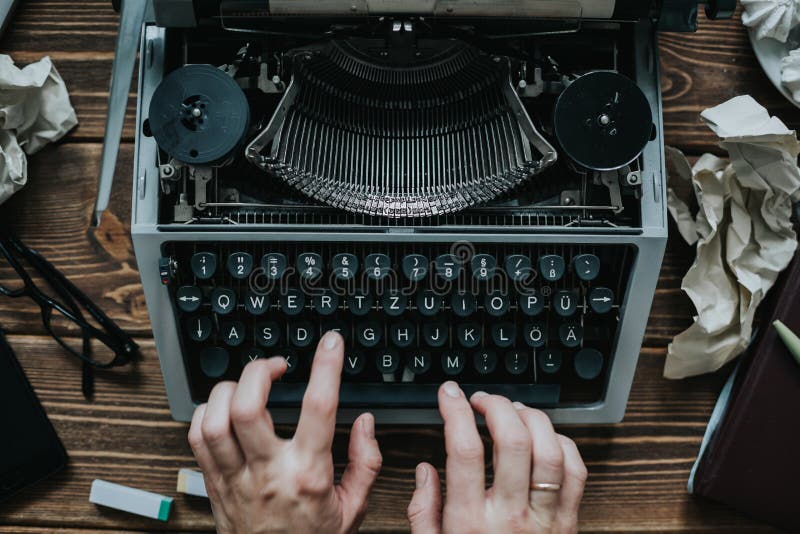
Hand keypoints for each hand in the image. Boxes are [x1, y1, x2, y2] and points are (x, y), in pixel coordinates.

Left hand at [188, 331, 381, 533]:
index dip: (326, 368)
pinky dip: (206, 413)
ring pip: (215, 420)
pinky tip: (225, 409)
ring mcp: (235, 478)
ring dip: (230, 389)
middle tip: (276, 366)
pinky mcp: (214, 484)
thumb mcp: (354, 508)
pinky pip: (197, 439)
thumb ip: (366, 462)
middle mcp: (268, 473)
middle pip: (248, 407)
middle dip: (260, 371)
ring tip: (248, 384)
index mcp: (307, 475)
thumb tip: (365, 423)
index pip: (319, 408)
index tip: (331, 344)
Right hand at [407, 382, 586, 533]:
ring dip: (530, 418)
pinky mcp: (569, 524)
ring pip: (549, 450)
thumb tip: (424, 470)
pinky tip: (543, 437)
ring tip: (512, 411)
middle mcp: (510, 516)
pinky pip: (576, 472)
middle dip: (496, 405)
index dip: (456, 411)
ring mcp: (545, 519)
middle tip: (482, 399)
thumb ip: (422, 513)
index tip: (450, 394)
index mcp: (470, 522)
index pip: (464, 450)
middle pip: (512, 441)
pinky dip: (562, 443)